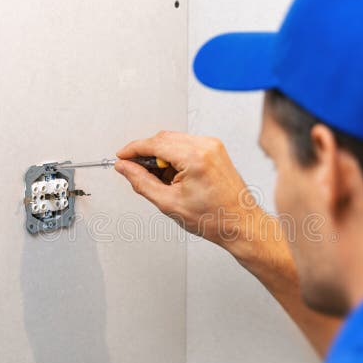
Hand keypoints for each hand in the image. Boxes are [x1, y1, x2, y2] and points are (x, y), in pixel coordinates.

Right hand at [115, 131, 258, 248]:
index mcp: (195, 157)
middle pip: (163, 138)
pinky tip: (175, 177)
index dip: (133, 150)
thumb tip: (125, 168)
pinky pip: (186, 145)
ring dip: (161, 156)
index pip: (154, 143)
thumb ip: (142, 182)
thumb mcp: (169, 203)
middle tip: (137, 172)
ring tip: (162, 182)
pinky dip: (175, 157)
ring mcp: (213, 146)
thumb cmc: (215, 218)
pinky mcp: (215, 149)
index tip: (121, 157)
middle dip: (146, 154)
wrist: (241, 224)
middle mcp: (206, 146)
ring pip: (174, 140)